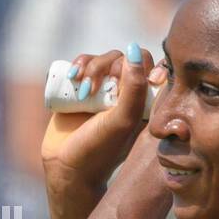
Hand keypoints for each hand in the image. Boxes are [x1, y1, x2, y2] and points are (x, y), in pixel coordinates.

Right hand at [41, 45, 164, 186]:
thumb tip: (133, 51)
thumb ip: (134, 88)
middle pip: (125, 59)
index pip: (151, 68)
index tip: (129, 81)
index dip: (141, 65)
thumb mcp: (123, 120)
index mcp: (144, 103)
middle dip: (108, 66)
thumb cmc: (100, 148)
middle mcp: (126, 95)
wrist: (66, 166)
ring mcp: (104, 90)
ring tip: (81, 89)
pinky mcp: (82, 88)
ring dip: (91, 66)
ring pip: (103, 58)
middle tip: (95, 88)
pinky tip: (73, 77)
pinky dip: (78, 64)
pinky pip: (84, 63)